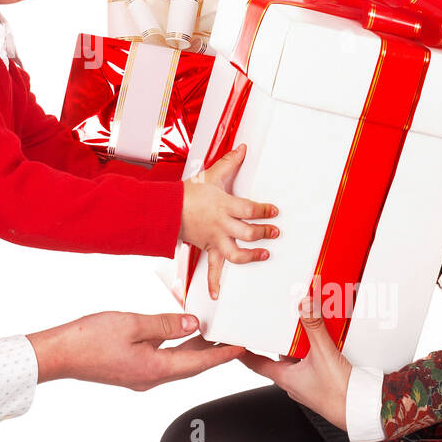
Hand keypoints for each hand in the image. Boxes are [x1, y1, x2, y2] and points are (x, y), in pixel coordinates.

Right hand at [27, 311, 243, 390]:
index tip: (241, 347)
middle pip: (191, 365)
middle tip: (230, 338)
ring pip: (176, 362)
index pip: (199, 362)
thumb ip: (165, 324)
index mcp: (155, 369)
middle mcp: (151, 378)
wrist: (59, 354)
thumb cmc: (90, 339)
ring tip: (209, 333)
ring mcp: (139, 376)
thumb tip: (192, 324)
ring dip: (193, 348)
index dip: (222, 354)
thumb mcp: (132, 323)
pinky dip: (174, 347)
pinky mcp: (129, 370)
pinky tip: (174, 334)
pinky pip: (160, 359)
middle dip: (212, 352)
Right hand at [180, 143, 279, 299]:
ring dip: (252, 256)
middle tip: (275, 232)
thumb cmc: (188, 194)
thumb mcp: (210, 175)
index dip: (264, 211)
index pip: (249, 209)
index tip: (274, 211)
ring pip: (236, 253)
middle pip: (247, 232)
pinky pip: (212, 268)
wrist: (166, 209)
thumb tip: (242, 149)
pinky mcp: (207, 248)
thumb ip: (229, 163)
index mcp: (224, 206)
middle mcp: (221, 224)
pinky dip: (214, 282)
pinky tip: (217, 293)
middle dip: (264, 233)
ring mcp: (214, 239)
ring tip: (265, 255)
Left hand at [239, 284, 351, 430]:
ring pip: (297, 358)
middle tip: (274, 321)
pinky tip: (323, 339)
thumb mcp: (323, 355)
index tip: (233, 341)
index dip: (244, 352)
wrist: (364, 411)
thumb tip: (303, 305)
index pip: (256, 363)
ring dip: (299, 343)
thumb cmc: (340, 395)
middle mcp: (294, 382)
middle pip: (279, 355)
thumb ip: (313, 328)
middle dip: (278, 338)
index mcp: (285, 378)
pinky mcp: (322, 382)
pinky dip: (314, 349)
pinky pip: (312, 362)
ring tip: (302, 324)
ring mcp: (308, 383)